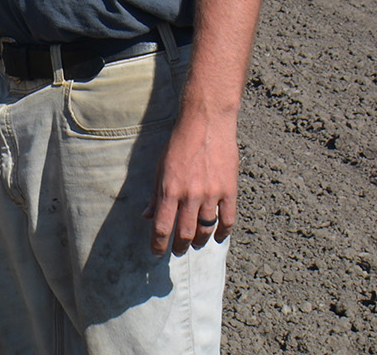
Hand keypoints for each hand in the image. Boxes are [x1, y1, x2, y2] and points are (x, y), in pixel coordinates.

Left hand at [145, 110, 238, 255]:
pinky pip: (228, 219)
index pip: (162, 227)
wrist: (206, 124)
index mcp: (169, 189)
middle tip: (177, 251)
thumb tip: (147, 216)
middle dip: (179, 247)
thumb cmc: (179, 144)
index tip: (156, 253)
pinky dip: (223, 233)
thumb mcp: (160, 167)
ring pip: (206, 229)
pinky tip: (218, 237)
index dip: (158, 244)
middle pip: (184, 233)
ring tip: (195, 244)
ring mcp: (212, 194)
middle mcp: (190, 195)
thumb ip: (155, 194)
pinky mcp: (230, 190)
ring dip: (199, 241)